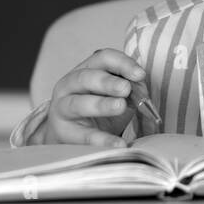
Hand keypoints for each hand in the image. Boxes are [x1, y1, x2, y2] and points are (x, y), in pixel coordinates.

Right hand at [33, 49, 150, 146]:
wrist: (73, 137)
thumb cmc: (98, 112)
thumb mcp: (114, 95)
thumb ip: (129, 88)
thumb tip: (141, 86)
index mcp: (85, 70)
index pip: (102, 58)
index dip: (122, 63)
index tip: (140, 74)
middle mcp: (69, 85)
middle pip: (86, 77)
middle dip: (107, 82)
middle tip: (126, 88)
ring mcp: (62, 108)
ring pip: (78, 103)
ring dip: (101, 104)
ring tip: (120, 107)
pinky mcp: (64, 132)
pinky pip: (84, 136)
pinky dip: (102, 139)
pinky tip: (119, 144)